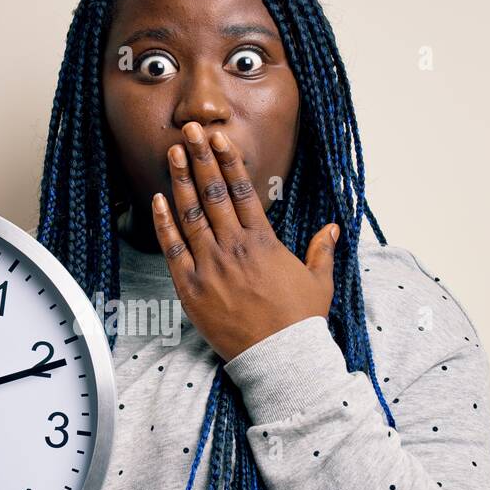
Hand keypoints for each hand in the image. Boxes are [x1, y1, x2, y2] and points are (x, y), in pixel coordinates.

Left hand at [150, 121, 339, 362]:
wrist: (280, 359)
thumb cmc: (300, 321)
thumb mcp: (319, 281)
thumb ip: (322, 250)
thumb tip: (331, 228)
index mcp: (264, 242)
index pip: (241, 192)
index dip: (228, 162)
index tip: (219, 138)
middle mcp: (235, 248)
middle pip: (213, 194)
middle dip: (200, 158)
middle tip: (189, 130)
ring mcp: (210, 267)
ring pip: (191, 215)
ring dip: (181, 181)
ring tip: (172, 152)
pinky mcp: (191, 289)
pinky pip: (173, 250)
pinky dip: (164, 224)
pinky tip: (157, 200)